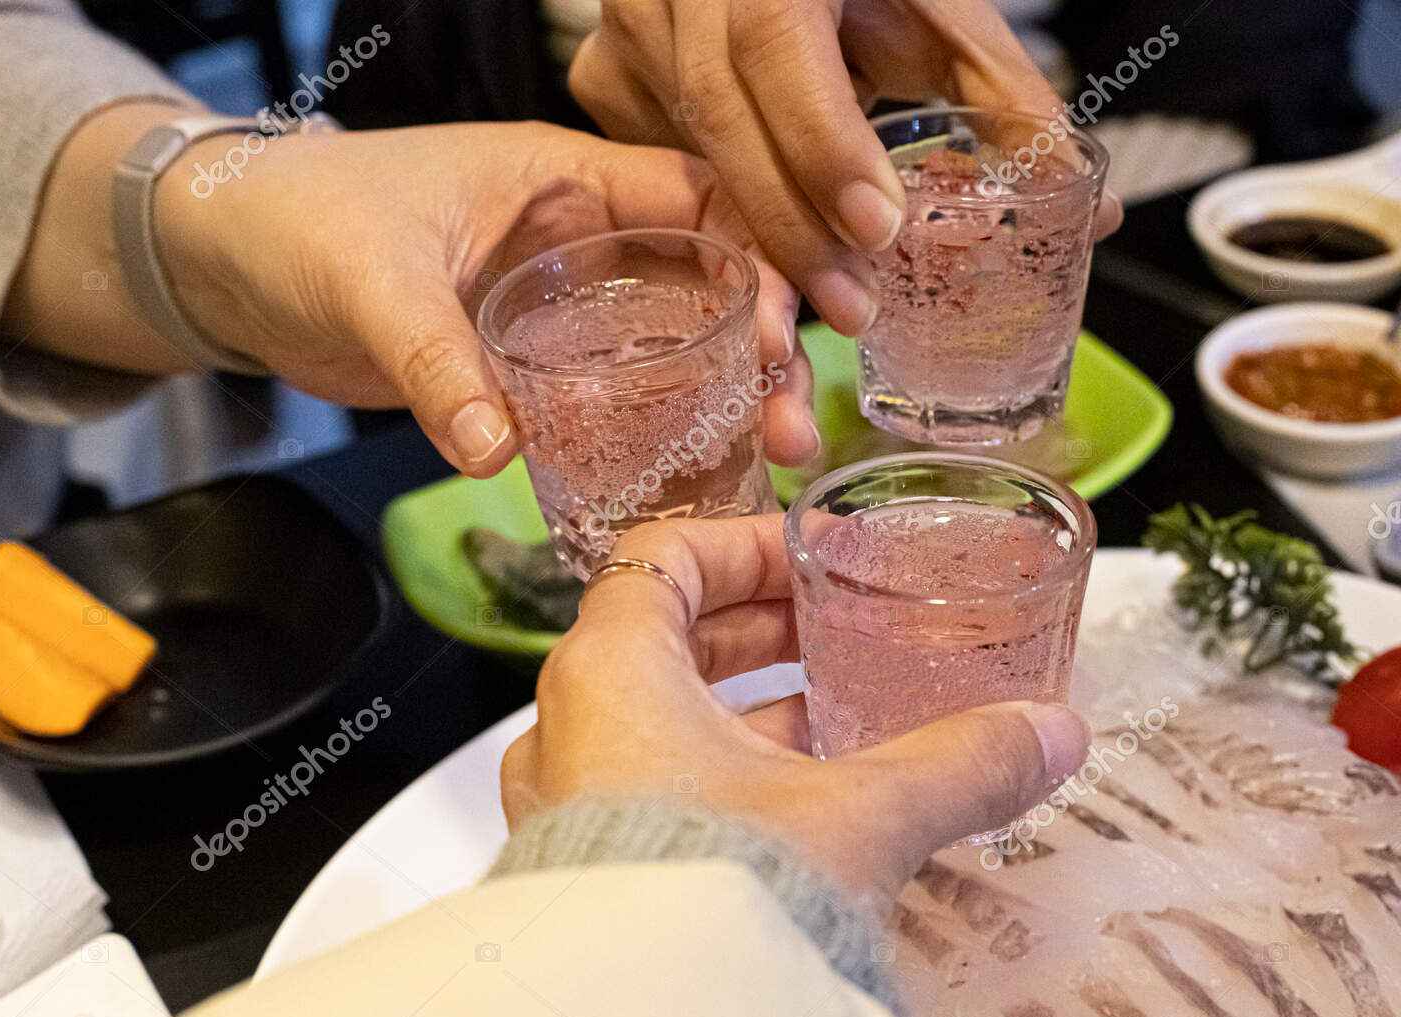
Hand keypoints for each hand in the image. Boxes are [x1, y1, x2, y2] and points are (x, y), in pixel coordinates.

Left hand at [155, 121, 820, 472]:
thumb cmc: (295, 223)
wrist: (224, 264)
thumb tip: (497, 447)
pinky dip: (656, 427)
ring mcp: (557, 305)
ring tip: (772, 457)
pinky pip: (613, 392)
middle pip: (707, 281)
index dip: (757, 256)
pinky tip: (696, 475)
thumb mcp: (374, 280)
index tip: (778, 330)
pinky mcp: (526, 363)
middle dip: (764, 346)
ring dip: (727, 396)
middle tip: (792, 424)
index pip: (696, 199)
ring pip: (671, 343)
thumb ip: (436, 361)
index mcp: (562, 177)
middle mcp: (577, 237)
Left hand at [500, 514, 1089, 916]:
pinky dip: (718, 774)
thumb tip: (1045, 734)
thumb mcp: (858, 816)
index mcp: (609, 672)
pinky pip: (648, 784)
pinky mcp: (584, 863)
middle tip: (835, 629)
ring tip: (834, 719)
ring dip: (745, 711)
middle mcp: (568, 728)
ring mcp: (566, 798)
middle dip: (758, 631)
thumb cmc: (715, 896)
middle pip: (662, 635)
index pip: (660, 558)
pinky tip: (797, 806)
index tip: (807, 560)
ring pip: (658, 717)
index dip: (740, 547)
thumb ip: (957, 764)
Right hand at [571, 0, 1123, 336]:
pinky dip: (707, 215)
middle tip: (854, 308)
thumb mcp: (939, 14)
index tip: (877, 227)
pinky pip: (655, 164)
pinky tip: (753, 247)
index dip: (821, 142)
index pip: (775, 45)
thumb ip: (1007, 103)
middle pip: (718, 115)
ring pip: (679, 152)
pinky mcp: (608, 77)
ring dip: (747, 236)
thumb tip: (1088, 218)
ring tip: (818, 304)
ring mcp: (630, 30)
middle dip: (787, 224)